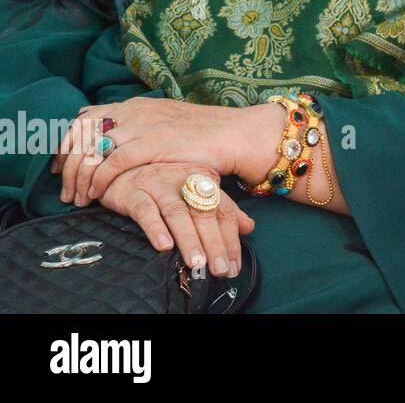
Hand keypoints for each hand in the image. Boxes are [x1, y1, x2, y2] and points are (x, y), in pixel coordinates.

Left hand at [52, 97, 279, 205]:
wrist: (234, 133)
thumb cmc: (204, 135)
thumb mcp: (165, 124)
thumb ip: (140, 128)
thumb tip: (116, 142)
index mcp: (134, 105)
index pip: (85, 118)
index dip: (67, 142)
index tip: (61, 165)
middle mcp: (133, 111)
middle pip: (81, 133)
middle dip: (66, 163)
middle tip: (64, 188)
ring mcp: (142, 125)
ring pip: (92, 149)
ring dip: (79, 177)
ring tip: (77, 198)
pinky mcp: (152, 143)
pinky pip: (112, 162)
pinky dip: (99, 180)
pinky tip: (97, 195)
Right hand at [98, 161, 252, 276]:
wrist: (122, 168)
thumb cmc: (164, 184)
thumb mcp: (196, 191)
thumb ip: (221, 209)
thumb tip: (249, 227)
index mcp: (204, 179)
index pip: (223, 211)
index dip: (231, 239)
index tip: (233, 267)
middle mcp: (185, 180)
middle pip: (204, 214)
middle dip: (214, 243)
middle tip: (219, 269)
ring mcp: (159, 185)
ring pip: (177, 213)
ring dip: (189, 239)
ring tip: (197, 262)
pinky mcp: (134, 193)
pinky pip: (145, 211)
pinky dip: (155, 228)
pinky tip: (164, 246)